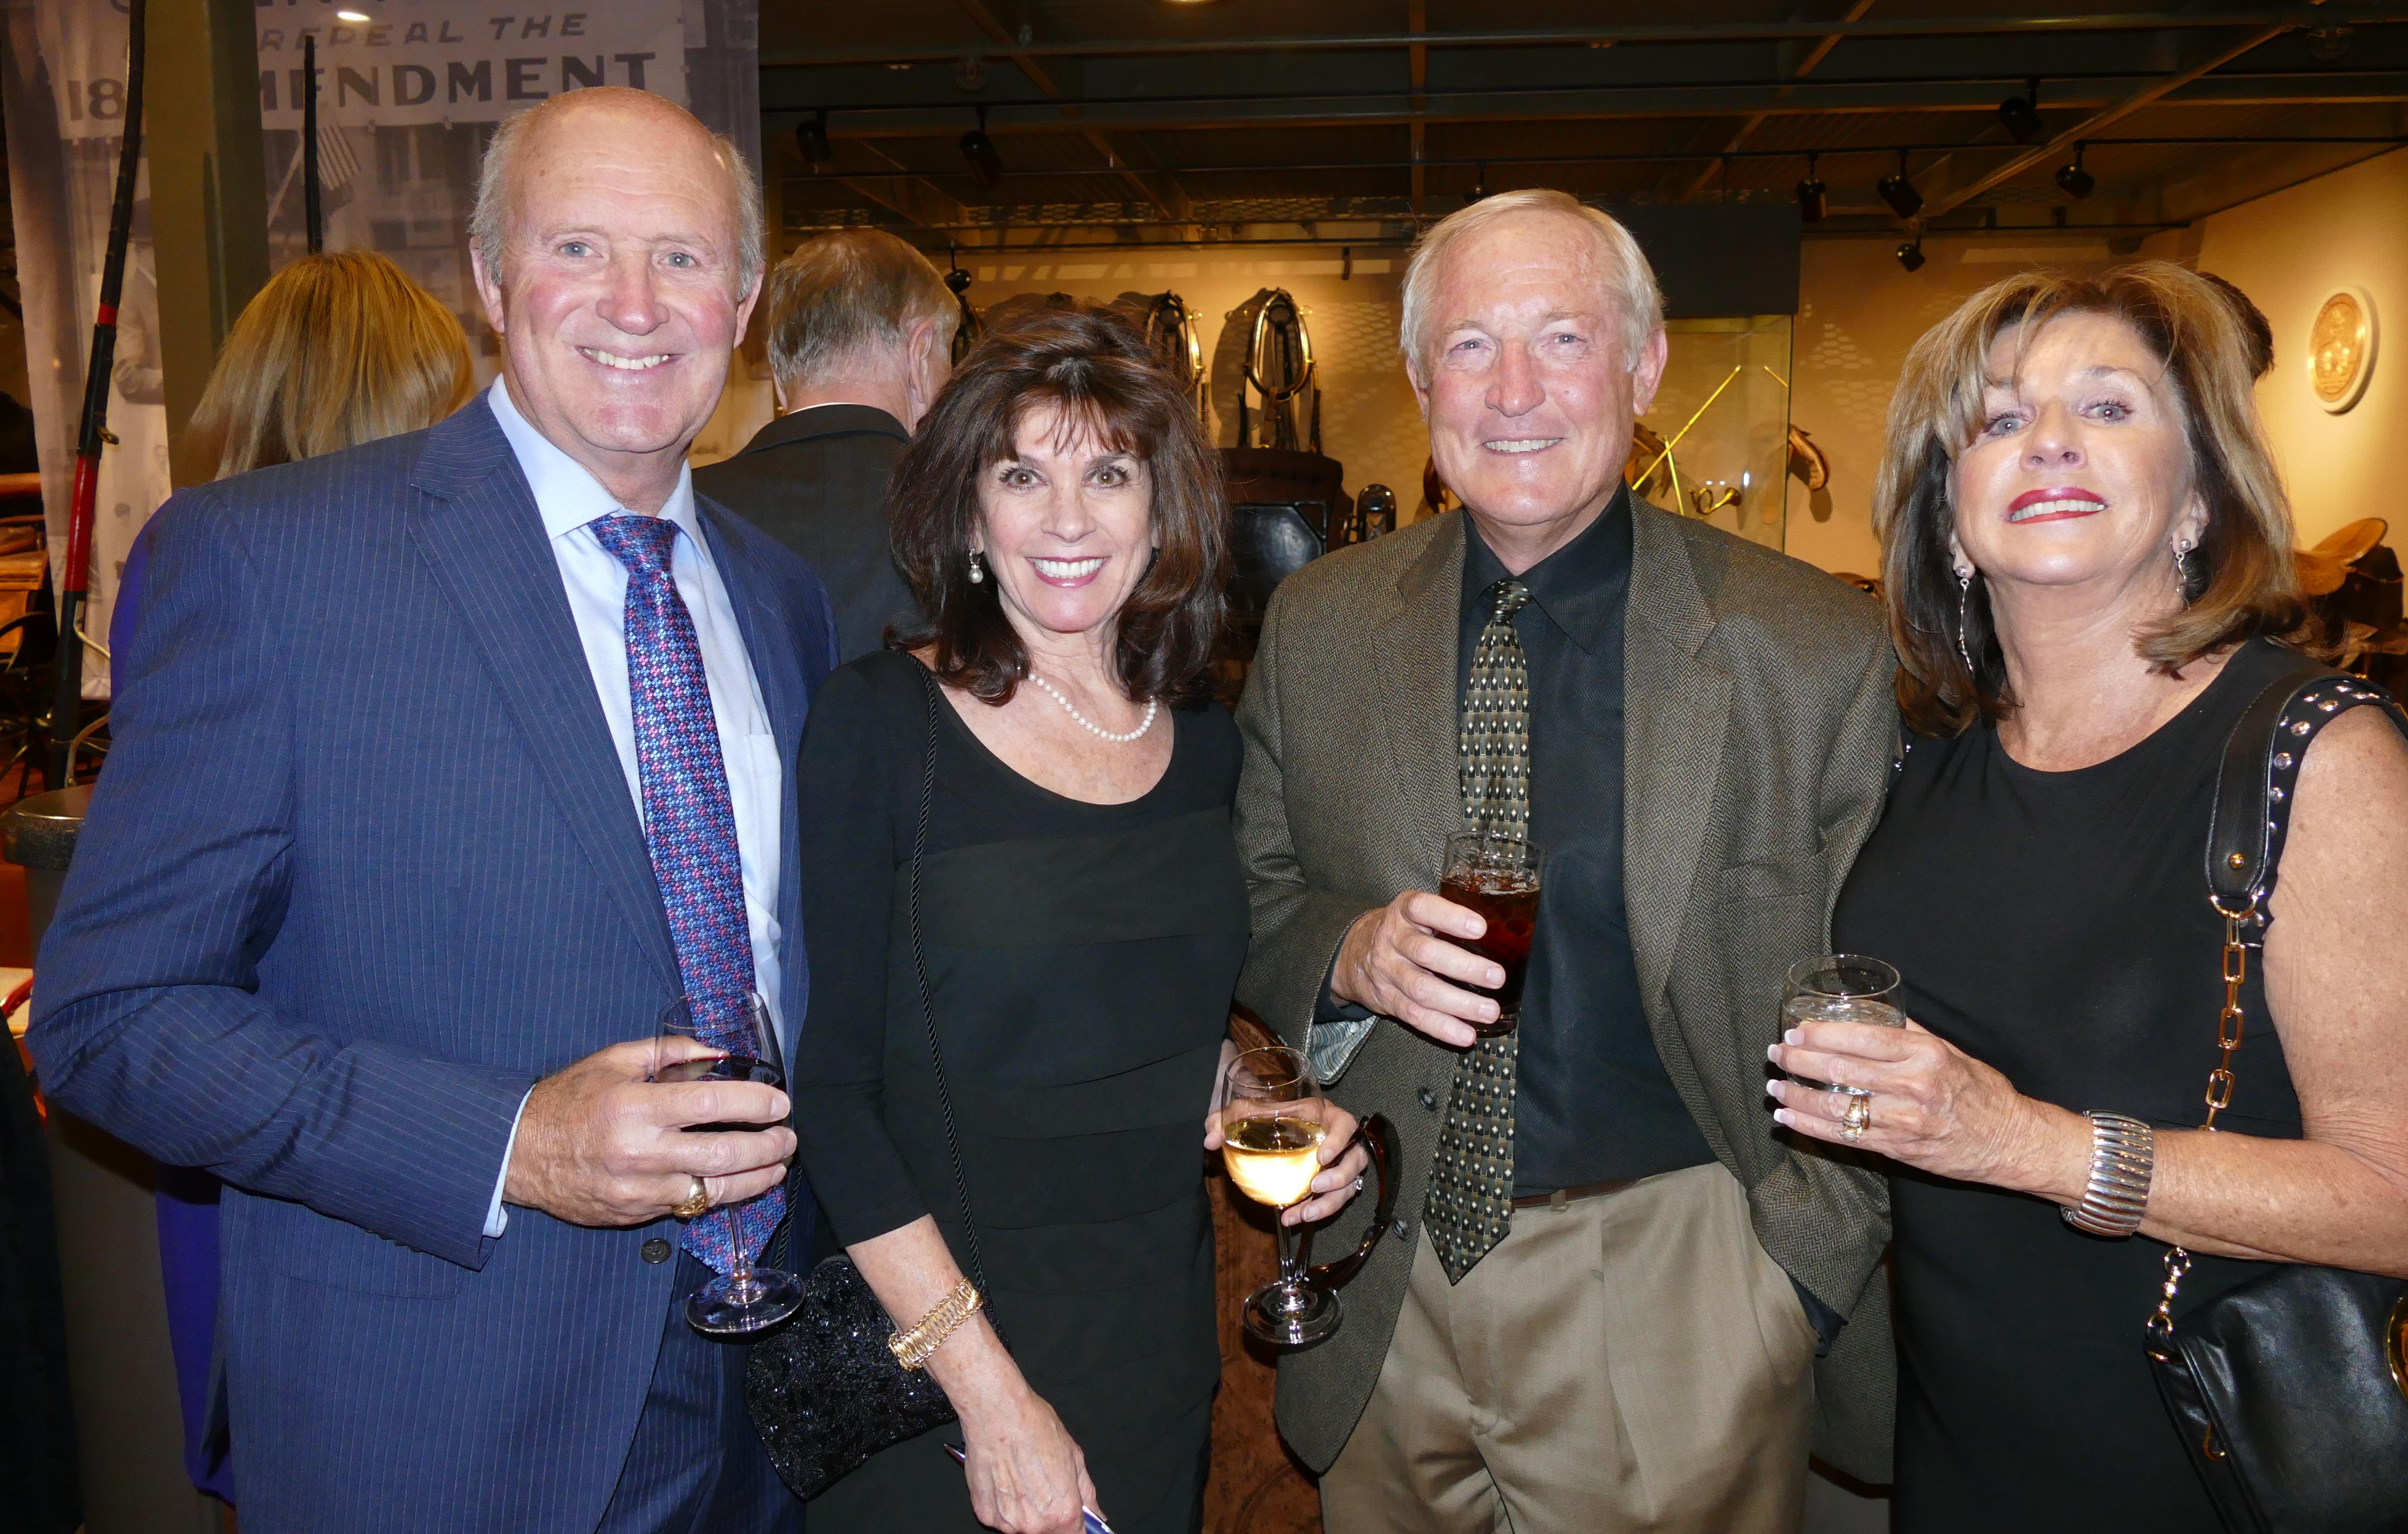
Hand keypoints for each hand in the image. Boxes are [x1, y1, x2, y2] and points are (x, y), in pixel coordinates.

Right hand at [503, 1036, 794, 1226]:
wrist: (519, 1153)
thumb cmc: (569, 1100)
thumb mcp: (615, 1060)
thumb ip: (669, 1052)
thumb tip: (718, 1053)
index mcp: (634, 1107)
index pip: (708, 1103)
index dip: (752, 1103)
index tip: (779, 1102)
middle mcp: (639, 1152)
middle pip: (721, 1155)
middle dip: (766, 1147)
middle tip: (789, 1138)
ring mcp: (637, 1189)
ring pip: (712, 1190)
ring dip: (754, 1179)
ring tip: (777, 1165)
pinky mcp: (634, 1214)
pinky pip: (687, 1207)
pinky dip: (717, 1195)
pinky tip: (739, 1184)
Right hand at [958, 1382, 1100, 1533]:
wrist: (998, 1413)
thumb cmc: (1035, 1428)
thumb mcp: (1075, 1457)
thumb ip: (1086, 1493)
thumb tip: (1096, 1513)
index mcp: (1062, 1512)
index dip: (1076, 1525)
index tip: (1073, 1516)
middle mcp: (1034, 1524)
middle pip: (1048, 1531)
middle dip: (1050, 1513)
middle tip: (1043, 1484)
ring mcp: (1006, 1521)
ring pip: (1022, 1525)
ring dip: (1025, 1509)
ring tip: (1022, 1477)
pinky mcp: (984, 1513)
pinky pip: (1000, 1517)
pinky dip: (1004, 1503)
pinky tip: (1006, 1478)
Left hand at [1202, 1101, 1374, 1225]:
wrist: (1277, 1125)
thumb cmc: (1271, 1113)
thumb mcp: (1250, 1110)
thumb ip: (1230, 1118)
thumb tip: (1210, 1139)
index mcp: (1325, 1117)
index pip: (1346, 1125)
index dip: (1340, 1141)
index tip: (1322, 1157)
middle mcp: (1339, 1141)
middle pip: (1356, 1161)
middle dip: (1339, 1178)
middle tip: (1314, 1188)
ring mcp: (1339, 1164)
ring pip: (1349, 1186)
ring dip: (1329, 1203)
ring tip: (1304, 1214)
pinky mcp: (1333, 1183)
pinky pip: (1334, 1200)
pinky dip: (1317, 1211)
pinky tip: (1293, 1218)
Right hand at [1330, 891, 1499, 1047]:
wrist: (1353, 955)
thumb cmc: (1401, 931)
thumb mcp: (1415, 914)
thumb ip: (1445, 918)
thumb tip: (1501, 932)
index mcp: (1403, 912)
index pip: (1423, 908)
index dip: (1451, 917)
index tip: (1480, 928)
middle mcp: (1392, 940)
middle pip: (1426, 953)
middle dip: (1464, 967)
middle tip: (1497, 976)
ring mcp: (1388, 972)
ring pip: (1422, 989)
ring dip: (1459, 1003)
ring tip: (1489, 1011)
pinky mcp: (1388, 1000)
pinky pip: (1414, 1016)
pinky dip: (1442, 1027)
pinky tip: (1465, 1035)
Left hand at [1766, 1017, 2084, 1195]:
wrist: (2009, 1141)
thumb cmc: (1980, 1092)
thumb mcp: (1951, 1051)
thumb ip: (1911, 1033)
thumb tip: (1874, 1011)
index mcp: (1925, 1055)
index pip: (1861, 1039)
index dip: (1821, 1035)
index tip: (1795, 1031)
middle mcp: (1913, 1086)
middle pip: (1842, 1070)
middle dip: (1800, 1061)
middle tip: (1776, 1053)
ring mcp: (1904, 1121)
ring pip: (1837, 1107)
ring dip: (1798, 1097)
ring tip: (1775, 1088)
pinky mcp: (1898, 1149)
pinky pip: (1845, 1138)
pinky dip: (1811, 1128)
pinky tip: (1789, 1119)